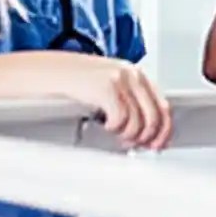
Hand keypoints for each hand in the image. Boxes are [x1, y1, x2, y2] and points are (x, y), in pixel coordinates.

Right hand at [45, 54, 171, 149]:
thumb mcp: (111, 88)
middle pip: (154, 117)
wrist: (51, 70)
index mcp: (138, 75)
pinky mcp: (106, 87)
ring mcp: (121, 80)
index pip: (164, 107)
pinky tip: (105, 124)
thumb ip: (131, 103)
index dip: (164, 130)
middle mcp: (133, 75)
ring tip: (115, 133)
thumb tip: (147, 132)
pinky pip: (120, 119)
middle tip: (134, 145)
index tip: (158, 144)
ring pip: (137, 122)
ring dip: (127, 135)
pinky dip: (114, 128)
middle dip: (145, 138)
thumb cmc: (77, 82)